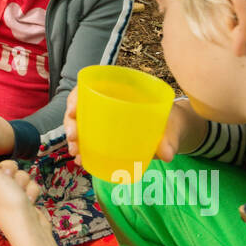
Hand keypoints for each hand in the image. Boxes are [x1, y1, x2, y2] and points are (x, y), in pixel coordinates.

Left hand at [0, 157, 51, 245]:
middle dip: (12, 171)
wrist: (29, 228)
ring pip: (21, 175)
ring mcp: (11, 195)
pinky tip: (29, 201)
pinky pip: (30, 185)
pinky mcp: (24, 200)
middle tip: (11, 182)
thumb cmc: (8, 203)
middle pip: (5, 167)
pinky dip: (32, 191)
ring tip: (21, 195)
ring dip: (24, 182)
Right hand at [64, 87, 207, 164]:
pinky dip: (82, 149)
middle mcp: (110, 103)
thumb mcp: (171, 127)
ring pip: (81, 124)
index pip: (90, 86)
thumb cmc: (170, 122)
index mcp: (122, 91)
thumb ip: (169, 139)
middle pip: (80, 107)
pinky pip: (89, 139)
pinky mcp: (108, 135)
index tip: (72, 111)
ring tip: (76, 153)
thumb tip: (165, 154)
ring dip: (74, 138)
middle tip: (73, 138)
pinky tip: (81, 159)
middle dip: (71, 122)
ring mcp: (106, 120)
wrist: (174, 131)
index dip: (76, 97)